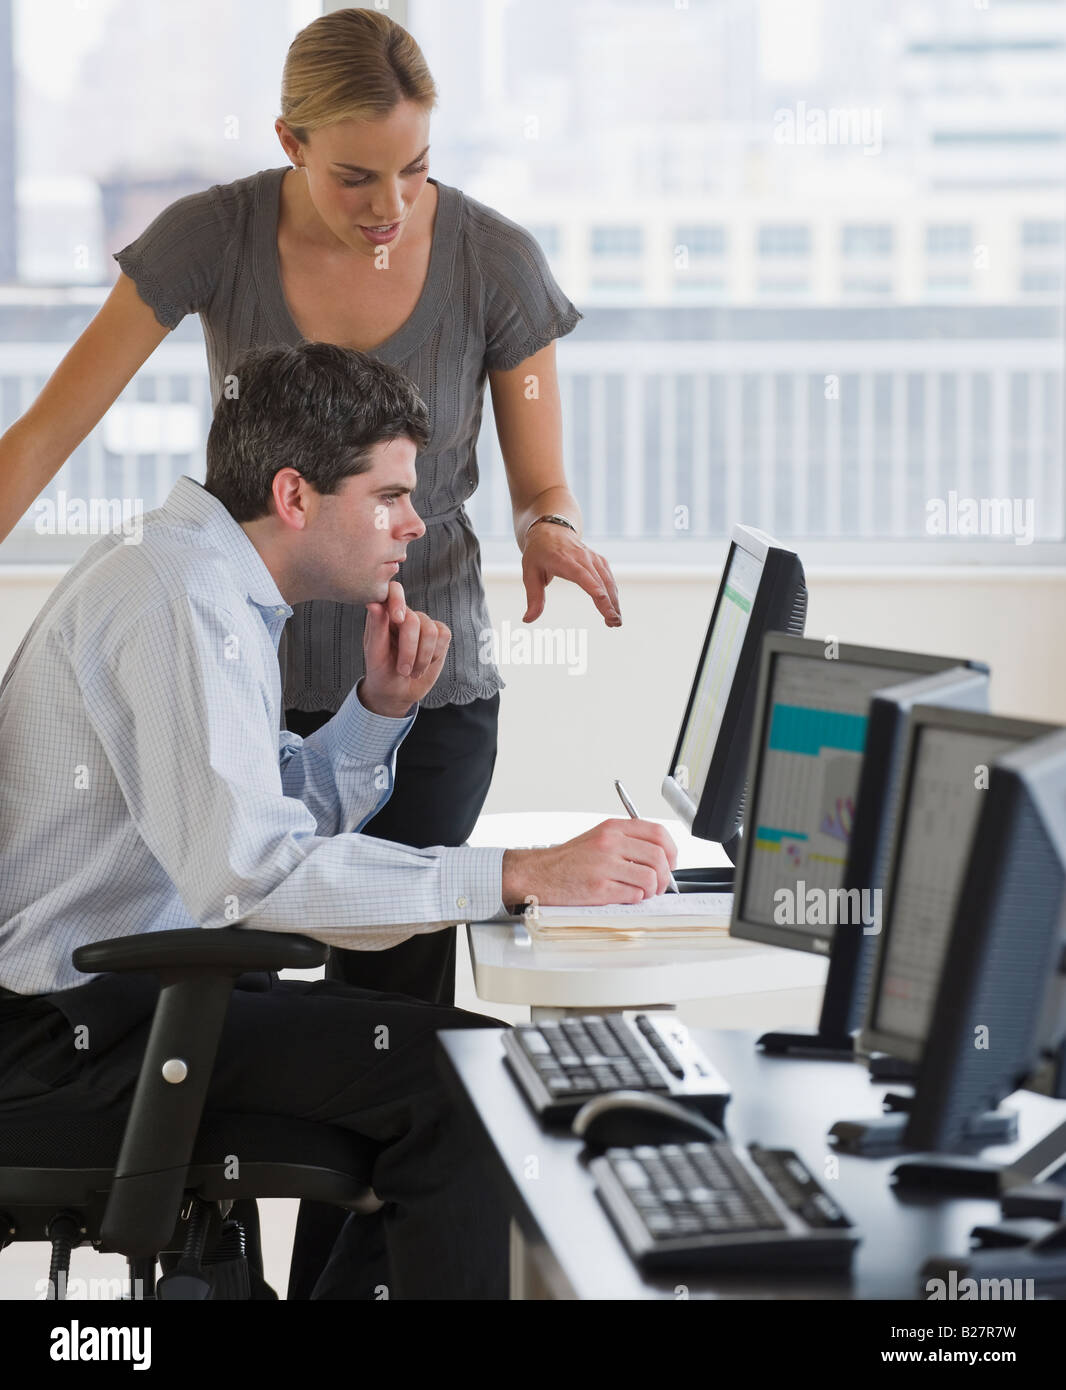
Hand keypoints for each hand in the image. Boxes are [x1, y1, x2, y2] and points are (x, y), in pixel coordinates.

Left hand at [360, 581, 450, 718]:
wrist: (397, 693)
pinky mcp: (440, 634)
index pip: (393, 590)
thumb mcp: (374, 654)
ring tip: (412, 671)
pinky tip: (424, 664)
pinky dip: (434, 655)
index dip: (398, 600)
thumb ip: (376, 628)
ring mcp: (423, 624)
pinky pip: (443, 636)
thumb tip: (373, 603)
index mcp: (384, 614)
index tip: (397, 619)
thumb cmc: (380, 672)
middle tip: (402, 670)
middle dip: (409, 650)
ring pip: (431, 631)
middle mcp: (405, 615)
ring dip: (422, 658)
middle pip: (414, 620)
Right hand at [502, 818, 676, 905]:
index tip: (670, 862)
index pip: (658, 834)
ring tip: (641, 892)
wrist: (540, 873)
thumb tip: (661, 857)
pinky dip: (635, 899)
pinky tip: (625, 896)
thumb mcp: (600, 837)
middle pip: (659, 857)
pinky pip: (634, 895)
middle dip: (665, 876)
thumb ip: (628, 842)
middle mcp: (610, 843)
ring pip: (650, 878)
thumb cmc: (570, 859)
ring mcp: (604, 865)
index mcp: (613, 828)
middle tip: (659, 884)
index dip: (672, 851)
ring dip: (651, 890)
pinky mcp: (599, 888)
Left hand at [521, 523, 620, 626]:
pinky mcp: (599, 561)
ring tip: (616, 622)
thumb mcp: (530, 574)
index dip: (593, 588)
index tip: (603, 601)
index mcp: (563, 559)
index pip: (581, 574)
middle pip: (599, 581)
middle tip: (614, 623)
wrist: (551, 530)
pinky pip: (608, 578)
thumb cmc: (538, 553)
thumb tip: (528, 619)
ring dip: (614, 601)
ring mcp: (592, 558)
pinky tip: (615, 608)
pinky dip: (613, 594)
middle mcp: (582, 557)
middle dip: (608, 602)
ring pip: (607, 580)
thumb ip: (533, 598)